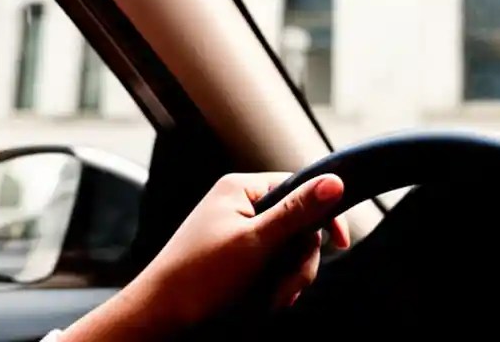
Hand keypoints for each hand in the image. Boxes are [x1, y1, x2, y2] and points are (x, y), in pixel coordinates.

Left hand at [63, 172, 349, 340]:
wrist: (159, 318)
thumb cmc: (197, 277)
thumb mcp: (256, 241)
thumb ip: (298, 211)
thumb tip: (336, 181)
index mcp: (241, 188)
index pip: (299, 188)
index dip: (322, 215)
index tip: (341, 243)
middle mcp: (241, 207)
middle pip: (298, 226)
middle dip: (298, 261)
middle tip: (286, 287)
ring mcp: (239, 235)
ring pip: (288, 251)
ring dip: (287, 279)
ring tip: (271, 300)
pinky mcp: (238, 260)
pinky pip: (273, 268)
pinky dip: (274, 287)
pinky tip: (265, 302)